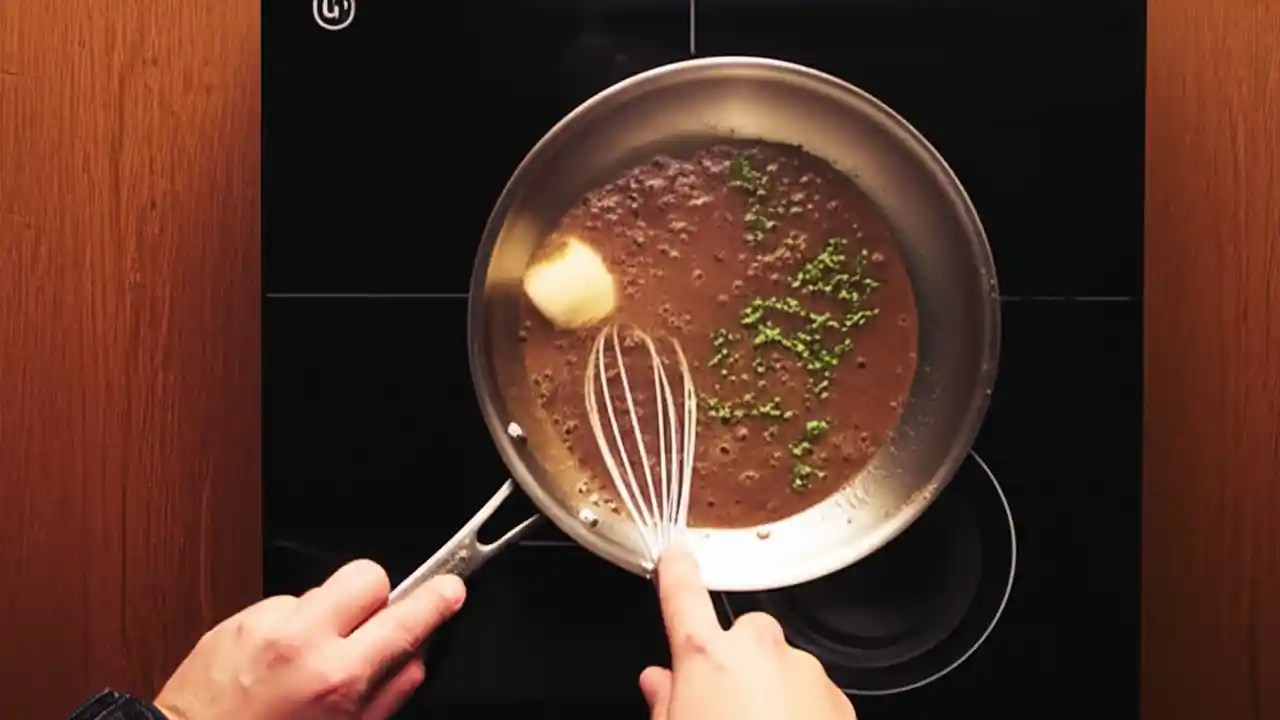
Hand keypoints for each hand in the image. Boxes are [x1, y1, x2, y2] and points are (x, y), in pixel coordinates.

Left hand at [154, 559, 464, 719]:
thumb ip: (389, 693)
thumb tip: (415, 655)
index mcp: (337, 678)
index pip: (406, 619)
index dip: (437, 599)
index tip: (450, 588)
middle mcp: (301, 641)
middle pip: (367, 574)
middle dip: (377, 596)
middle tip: (367, 629)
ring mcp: (265, 625)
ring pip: (322, 592)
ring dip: (327, 618)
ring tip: (307, 661)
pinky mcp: (236, 620)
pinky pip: (282, 608)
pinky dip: (288, 629)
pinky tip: (275, 664)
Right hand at [640, 544, 855, 719]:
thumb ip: (665, 704)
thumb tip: (659, 683)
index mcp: (706, 658)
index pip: (683, 596)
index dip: (676, 571)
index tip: (675, 553)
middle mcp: (758, 652)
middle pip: (743, 635)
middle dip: (734, 662)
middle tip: (720, 708)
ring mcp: (804, 672)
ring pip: (781, 667)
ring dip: (769, 691)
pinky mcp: (838, 699)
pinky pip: (811, 694)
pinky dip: (800, 713)